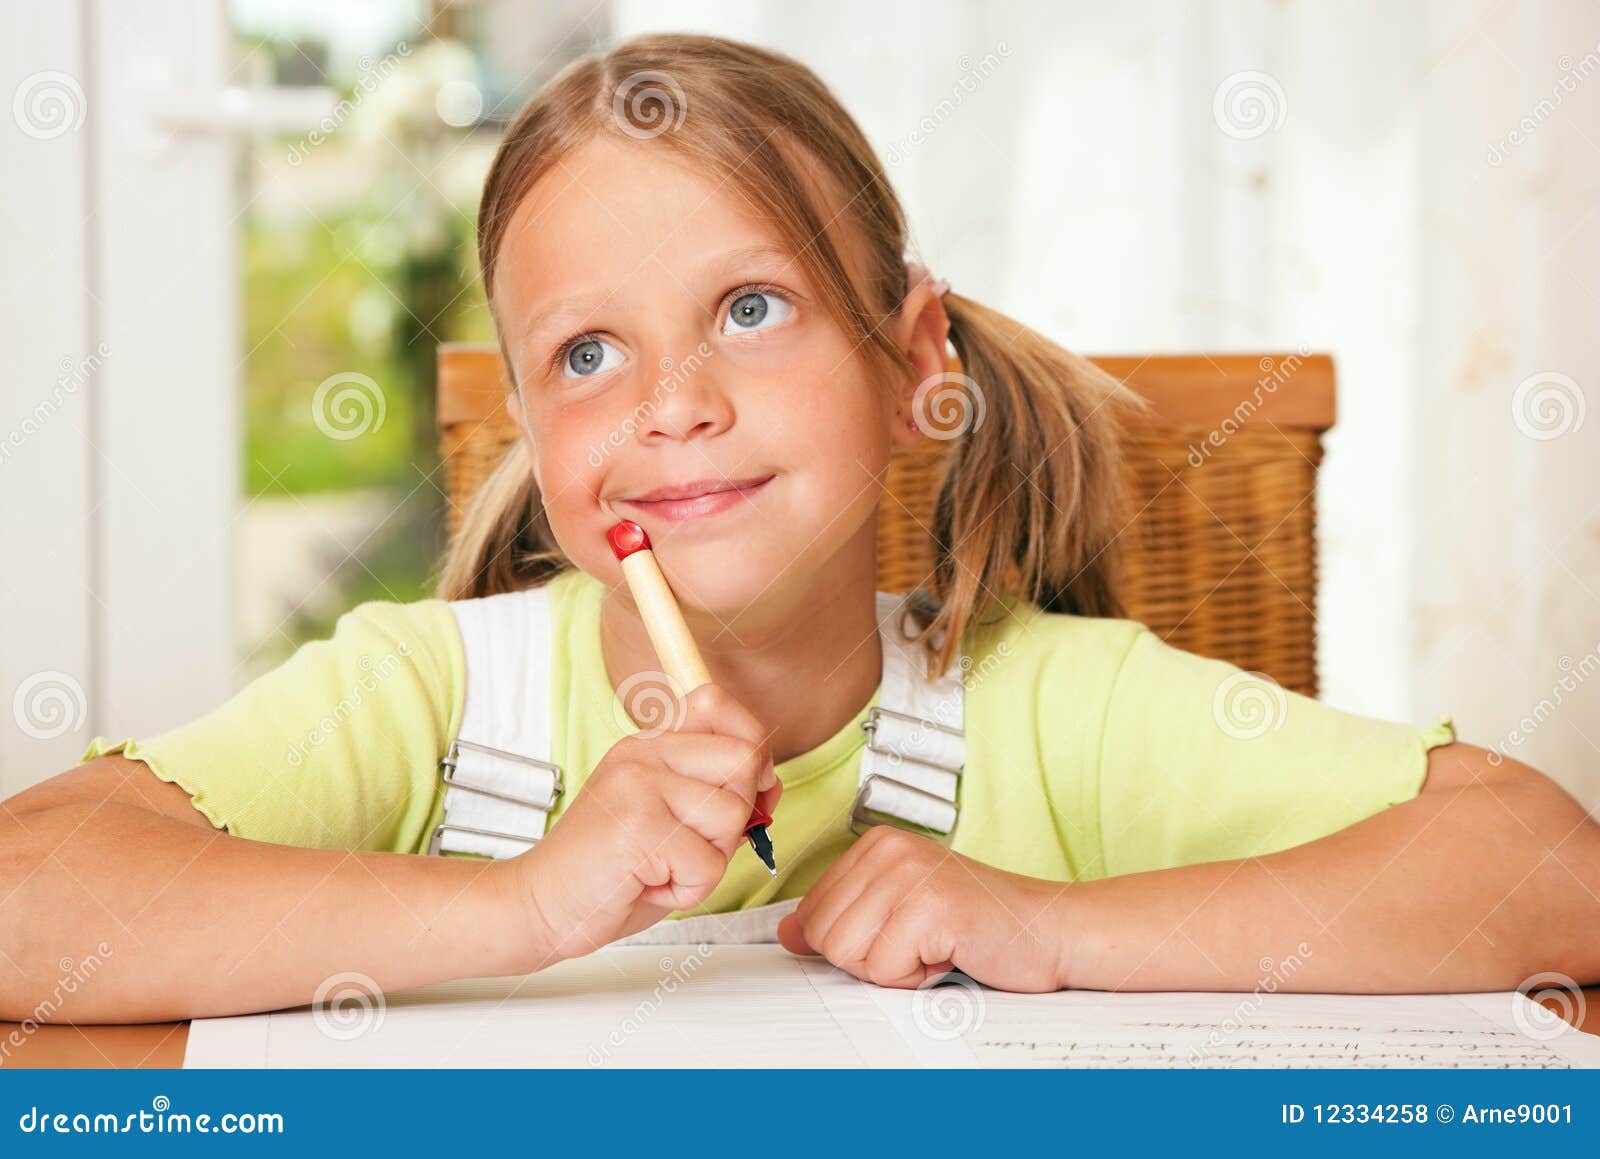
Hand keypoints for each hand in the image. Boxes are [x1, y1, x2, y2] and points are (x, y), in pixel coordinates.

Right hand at [504, 683, 780, 966]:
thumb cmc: (609, 871)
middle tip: (687, 845)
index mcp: (648, 745)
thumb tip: (771, 782)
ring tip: (661, 866)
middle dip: (735, 818)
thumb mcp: (665, 817)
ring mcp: (638, 785)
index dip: (750, 746)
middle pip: (744, 760)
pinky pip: (708, 865)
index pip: (717, 703)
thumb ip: (713, 792)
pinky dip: (688, 890)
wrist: (539, 906)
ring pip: (733, 817)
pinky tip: (647, 884)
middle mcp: (643, 754)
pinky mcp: (638, 826)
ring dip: (709, 861)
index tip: (745, 788)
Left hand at [776, 826, 1071, 991]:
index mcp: (877, 845)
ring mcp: (909, 874)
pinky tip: (949, 954)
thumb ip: (846, 916)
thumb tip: (790, 933)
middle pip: (824, 936)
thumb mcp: (902, 911)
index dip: (852, 944)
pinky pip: (883, 970)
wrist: (1051, 931)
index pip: (812, 912)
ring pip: (846, 953)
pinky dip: (916, 979)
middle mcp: (888, 850)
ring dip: (892, 970)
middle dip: (869, 959)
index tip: (896, 935)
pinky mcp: (930, 907)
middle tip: (921, 945)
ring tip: (934, 948)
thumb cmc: (981, 925)